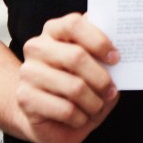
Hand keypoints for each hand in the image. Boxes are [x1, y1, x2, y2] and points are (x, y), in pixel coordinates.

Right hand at [15, 12, 120, 142]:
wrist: (46, 114)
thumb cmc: (75, 84)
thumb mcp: (91, 66)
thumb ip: (101, 55)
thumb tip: (116, 57)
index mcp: (54, 30)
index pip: (74, 24)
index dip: (98, 41)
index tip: (115, 58)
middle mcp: (37, 47)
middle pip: (76, 56)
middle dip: (101, 78)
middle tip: (111, 91)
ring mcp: (28, 72)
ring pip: (74, 87)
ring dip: (94, 102)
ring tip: (98, 107)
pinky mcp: (25, 98)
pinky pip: (65, 109)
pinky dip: (81, 118)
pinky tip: (81, 118)